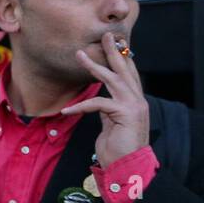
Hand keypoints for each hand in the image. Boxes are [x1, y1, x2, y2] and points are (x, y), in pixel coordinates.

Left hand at [60, 31, 148, 166]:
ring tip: (79, 55)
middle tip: (106, 35)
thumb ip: (109, 110)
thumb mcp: (112, 124)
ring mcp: (134, 106)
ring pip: (113, 79)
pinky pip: (98, 103)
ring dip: (95, 66)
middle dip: (114, 51)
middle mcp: (137, 101)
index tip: (114, 44)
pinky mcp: (125, 114)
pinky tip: (66, 110)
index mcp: (135, 102)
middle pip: (125, 70)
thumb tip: (101, 101)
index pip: (129, 75)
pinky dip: (81, 106)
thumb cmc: (118, 148)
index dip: (122, 59)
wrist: (128, 168)